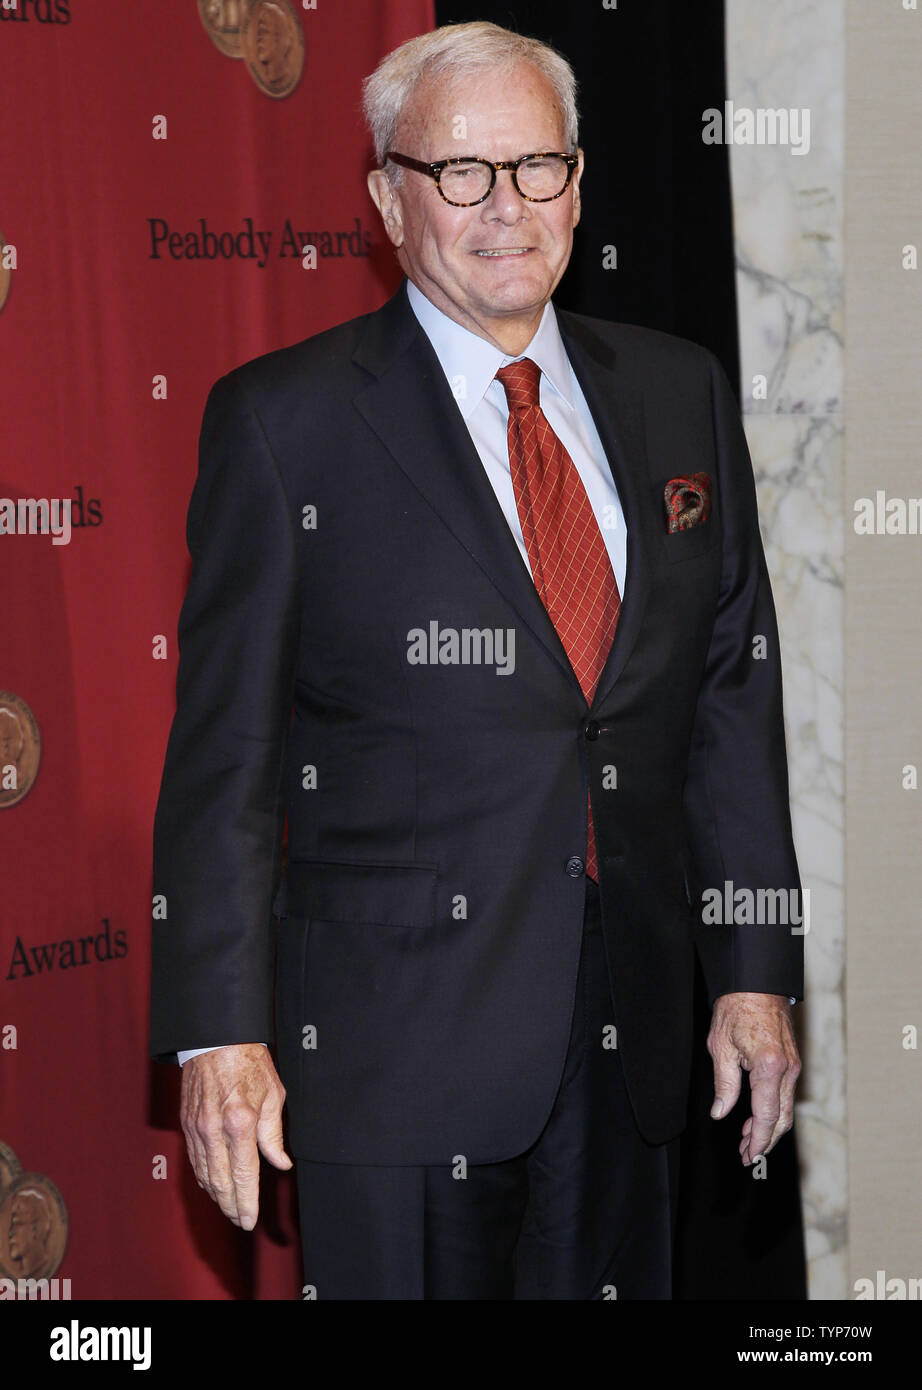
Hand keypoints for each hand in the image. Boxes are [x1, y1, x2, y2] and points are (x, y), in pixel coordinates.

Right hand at [180, 1042, 291, 1228]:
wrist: (215, 1039)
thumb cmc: (249, 1062)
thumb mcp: (273, 1094)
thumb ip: (274, 1134)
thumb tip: (281, 1163)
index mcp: (241, 1122)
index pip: (244, 1175)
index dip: (247, 1202)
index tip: (249, 1220)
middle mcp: (215, 1129)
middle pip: (221, 1182)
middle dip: (230, 1206)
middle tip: (239, 1221)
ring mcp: (197, 1128)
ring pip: (204, 1174)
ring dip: (216, 1195)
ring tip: (229, 1208)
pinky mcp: (187, 1124)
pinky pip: (194, 1159)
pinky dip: (203, 1177)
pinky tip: (212, 1185)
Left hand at [707, 993, 800, 1165]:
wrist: (756, 983)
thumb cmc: (737, 1008)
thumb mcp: (721, 1047)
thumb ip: (724, 1085)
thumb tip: (721, 1112)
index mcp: (769, 1066)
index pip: (767, 1115)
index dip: (759, 1140)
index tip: (750, 1156)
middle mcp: (788, 1069)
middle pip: (782, 1118)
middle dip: (766, 1141)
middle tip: (747, 1156)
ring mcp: (793, 1066)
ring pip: (785, 1109)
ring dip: (769, 1128)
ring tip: (748, 1141)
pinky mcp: (792, 1062)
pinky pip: (785, 1095)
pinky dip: (773, 1111)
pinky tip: (755, 1117)